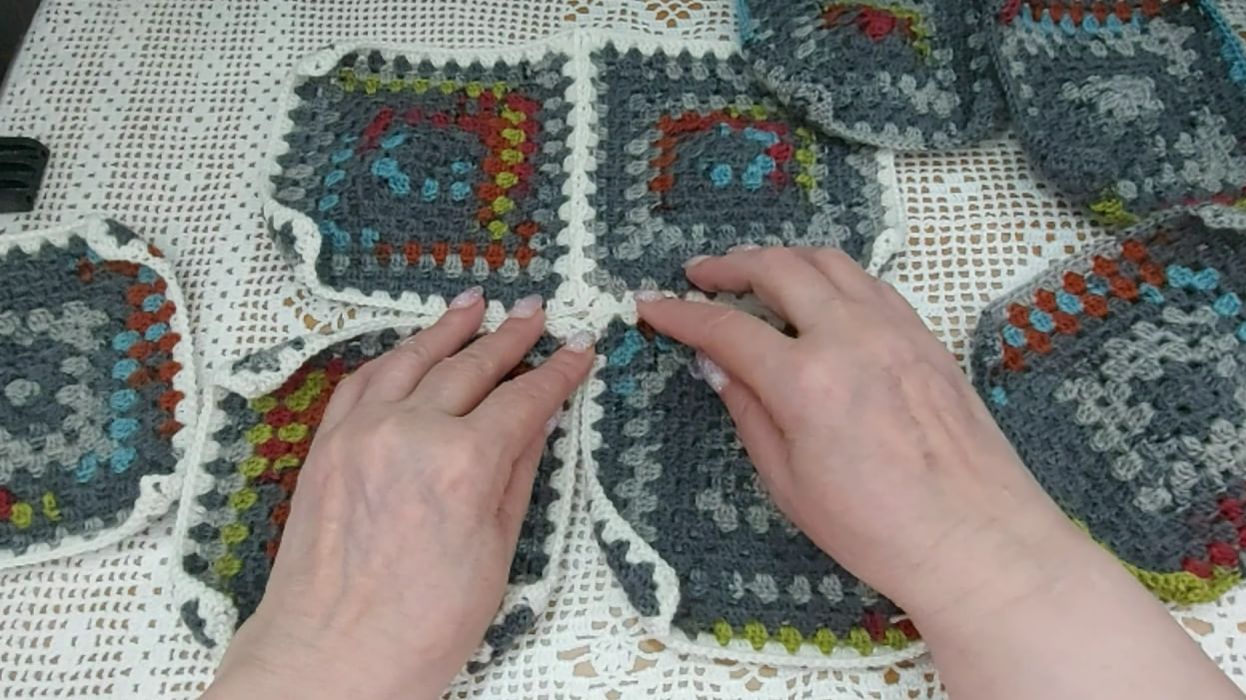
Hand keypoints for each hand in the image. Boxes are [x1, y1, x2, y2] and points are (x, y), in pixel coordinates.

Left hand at [203, 289, 593, 699]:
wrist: (331, 659)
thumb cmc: (421, 627)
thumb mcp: (496, 552)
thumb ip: (516, 473)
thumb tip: (537, 421)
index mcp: (464, 464)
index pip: (524, 400)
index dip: (557, 372)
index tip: (577, 349)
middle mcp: (411, 433)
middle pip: (471, 367)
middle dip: (510, 336)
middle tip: (535, 311)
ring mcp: (362, 434)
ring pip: (412, 360)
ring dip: (448, 328)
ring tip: (475, 302)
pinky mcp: (326, 446)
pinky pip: (361, 382)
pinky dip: (391, 357)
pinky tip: (409, 346)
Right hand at [637, 247, 1080, 615]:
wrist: (975, 538)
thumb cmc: (874, 528)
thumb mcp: (789, 482)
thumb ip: (749, 412)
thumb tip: (717, 366)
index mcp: (806, 381)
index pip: (726, 328)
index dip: (681, 314)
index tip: (652, 306)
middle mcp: (850, 336)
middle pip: (778, 270)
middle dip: (729, 265)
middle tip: (699, 274)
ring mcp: (895, 329)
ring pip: (829, 262)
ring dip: (782, 258)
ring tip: (755, 272)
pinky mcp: (925, 336)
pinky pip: (869, 283)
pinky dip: (832, 276)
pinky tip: (820, 296)